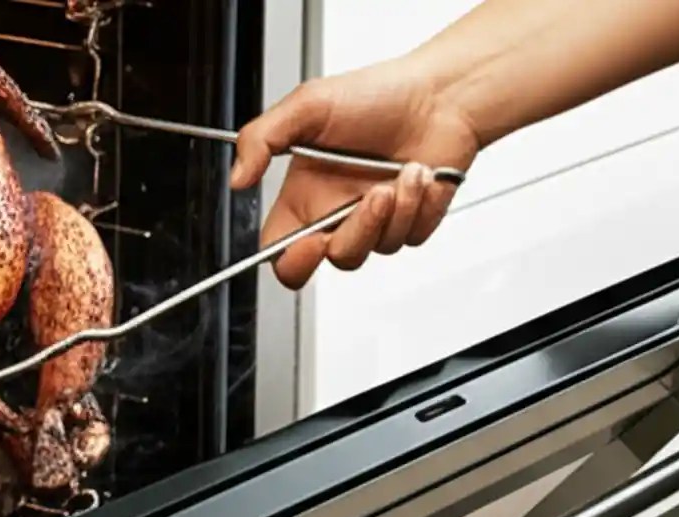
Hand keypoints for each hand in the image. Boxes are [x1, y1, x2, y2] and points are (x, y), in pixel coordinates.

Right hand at [230, 57, 480, 288]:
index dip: (291, 262)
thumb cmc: (378, 93)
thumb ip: (262, 139)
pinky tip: (419, 173)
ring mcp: (374, 221)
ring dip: (392, 210)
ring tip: (401, 170)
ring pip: (374, 249)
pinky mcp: (410, 223)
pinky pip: (407, 237)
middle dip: (355, 232)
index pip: (281, 251)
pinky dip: (417, 205)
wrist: (441, 93)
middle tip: (372, 196)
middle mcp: (336, 213)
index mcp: (303, 195)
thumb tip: (236, 177)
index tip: (308, 245)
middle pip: (332, 258)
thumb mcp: (307, 105)